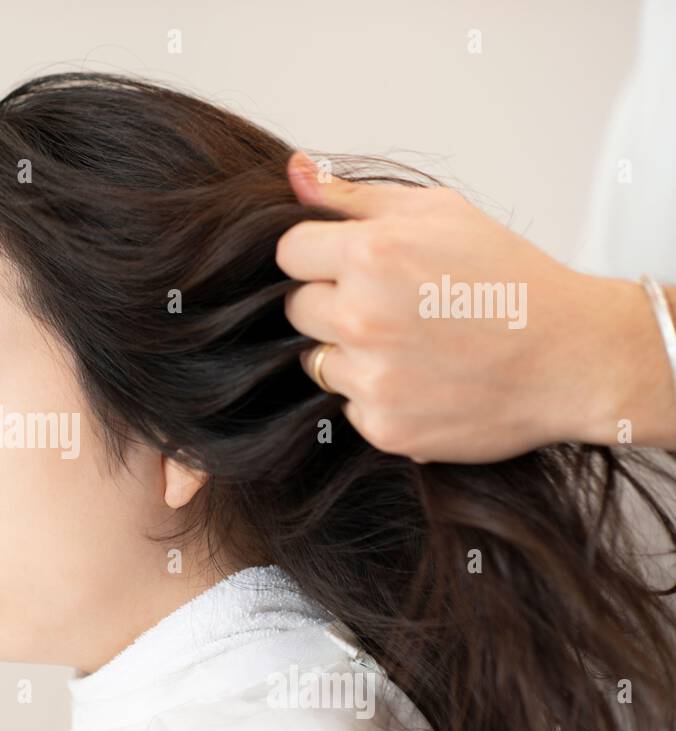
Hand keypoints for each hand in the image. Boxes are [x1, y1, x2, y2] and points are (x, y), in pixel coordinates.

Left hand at [276, 151, 674, 462]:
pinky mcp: (383, 426)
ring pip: (317, 360)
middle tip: (392, 304)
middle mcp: (362, 318)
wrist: (573, 358)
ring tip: (411, 343)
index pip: (288, 252)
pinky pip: (348, 404)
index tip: (349, 263)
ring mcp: (371, 378)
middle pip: (295, 308)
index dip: (317, 255)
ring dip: (350, 352)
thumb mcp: (440, 213)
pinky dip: (376, 394)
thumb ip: (354, 196)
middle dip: (331, 302)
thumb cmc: (508, 278)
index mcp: (371, 255)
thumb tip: (295, 171)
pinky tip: (423, 379)